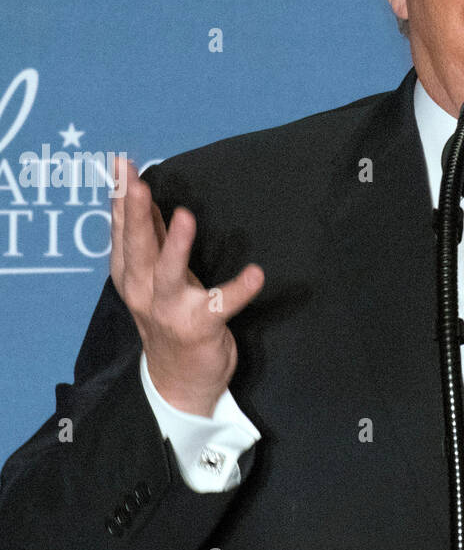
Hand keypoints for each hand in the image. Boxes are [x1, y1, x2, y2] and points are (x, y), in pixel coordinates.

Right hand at [110, 157, 263, 416]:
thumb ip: (150, 240)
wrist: (178, 383)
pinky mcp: (201, 327)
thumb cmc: (169, 319)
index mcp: (131, 276)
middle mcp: (145, 292)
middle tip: (135, 181)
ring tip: (184, 216)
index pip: (122, 232)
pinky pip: (222, 305)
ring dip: (176, 245)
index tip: (121, 166)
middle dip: (135, 213)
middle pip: (137, 247)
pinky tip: (256, 274)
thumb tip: (143, 195)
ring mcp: (171, 311)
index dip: (120, 199)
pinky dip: (239, 289)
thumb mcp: (153, 279)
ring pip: (169, 274)